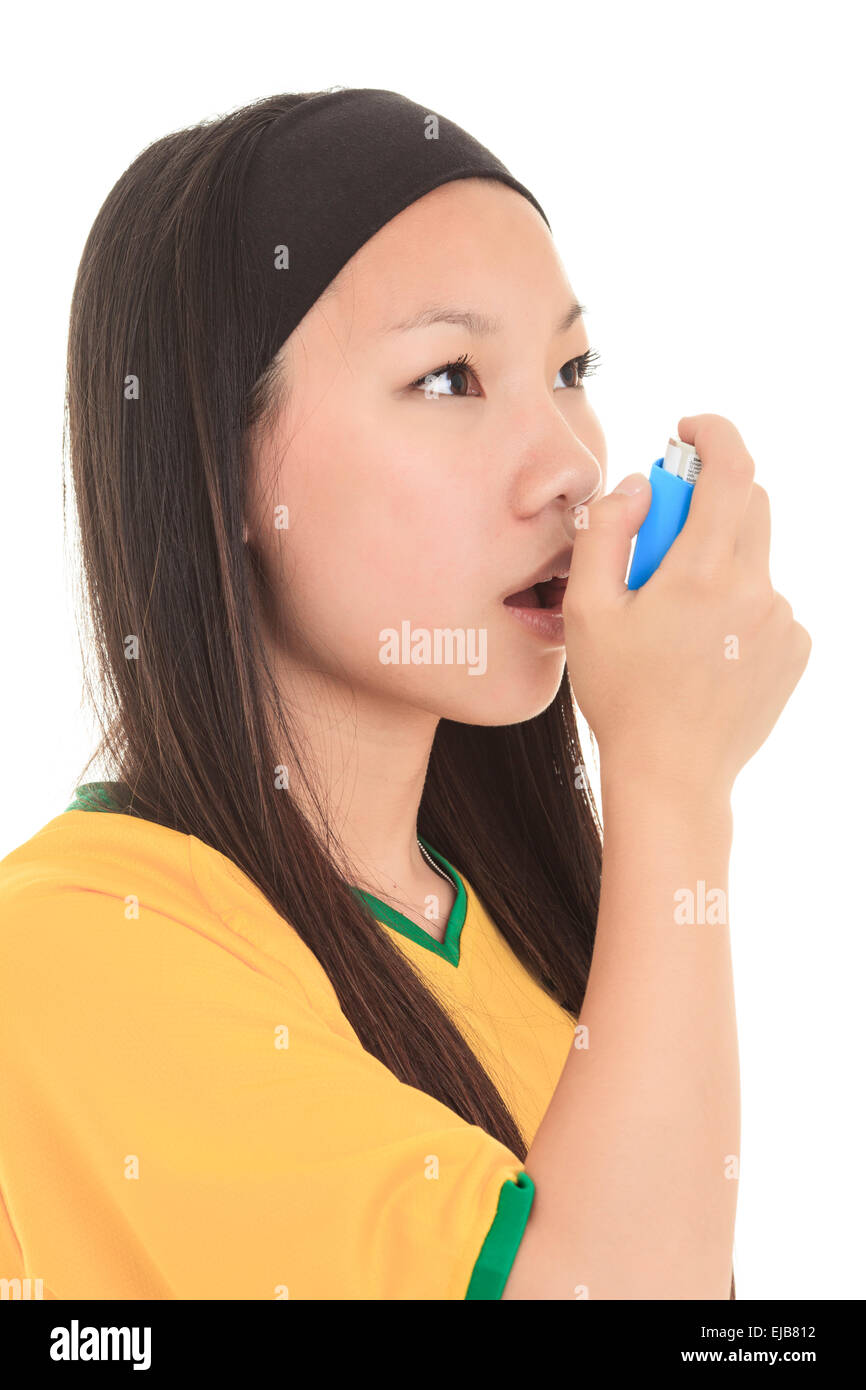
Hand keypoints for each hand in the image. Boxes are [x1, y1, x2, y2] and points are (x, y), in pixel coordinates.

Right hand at [563, 414, 811, 798]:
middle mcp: (756, 589)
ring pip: (754, 556)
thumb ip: (606, 532)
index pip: (731, 467)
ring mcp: (783, 621)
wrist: (672, 777)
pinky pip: (767, 600)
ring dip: (718, 562)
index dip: (712, 433)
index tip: (687, 432)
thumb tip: (642, 485)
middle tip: (662, 539)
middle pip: (749, 503)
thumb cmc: (621, 696)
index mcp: (702, 573)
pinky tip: (703, 650)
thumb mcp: (586, 612)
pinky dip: (737, 603)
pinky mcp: (796, 649)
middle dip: (706, 501)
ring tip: (676, 621)